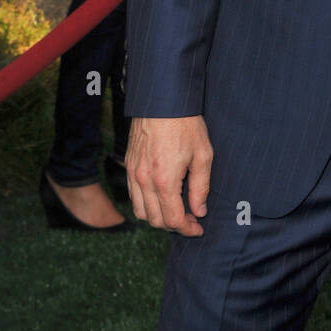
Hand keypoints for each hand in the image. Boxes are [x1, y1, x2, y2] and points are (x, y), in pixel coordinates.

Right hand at [126, 115, 213, 235]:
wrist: (163, 102)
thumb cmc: (186, 126)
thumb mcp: (203, 156)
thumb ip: (200, 187)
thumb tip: (199, 210)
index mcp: (164, 181)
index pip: (173, 220)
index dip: (187, 229)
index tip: (198, 228)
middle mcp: (144, 181)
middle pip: (155, 220)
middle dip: (174, 225)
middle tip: (190, 218)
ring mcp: (133, 174)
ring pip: (140, 211)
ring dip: (158, 217)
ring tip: (175, 209)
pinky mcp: (128, 166)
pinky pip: (133, 196)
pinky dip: (145, 204)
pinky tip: (160, 196)